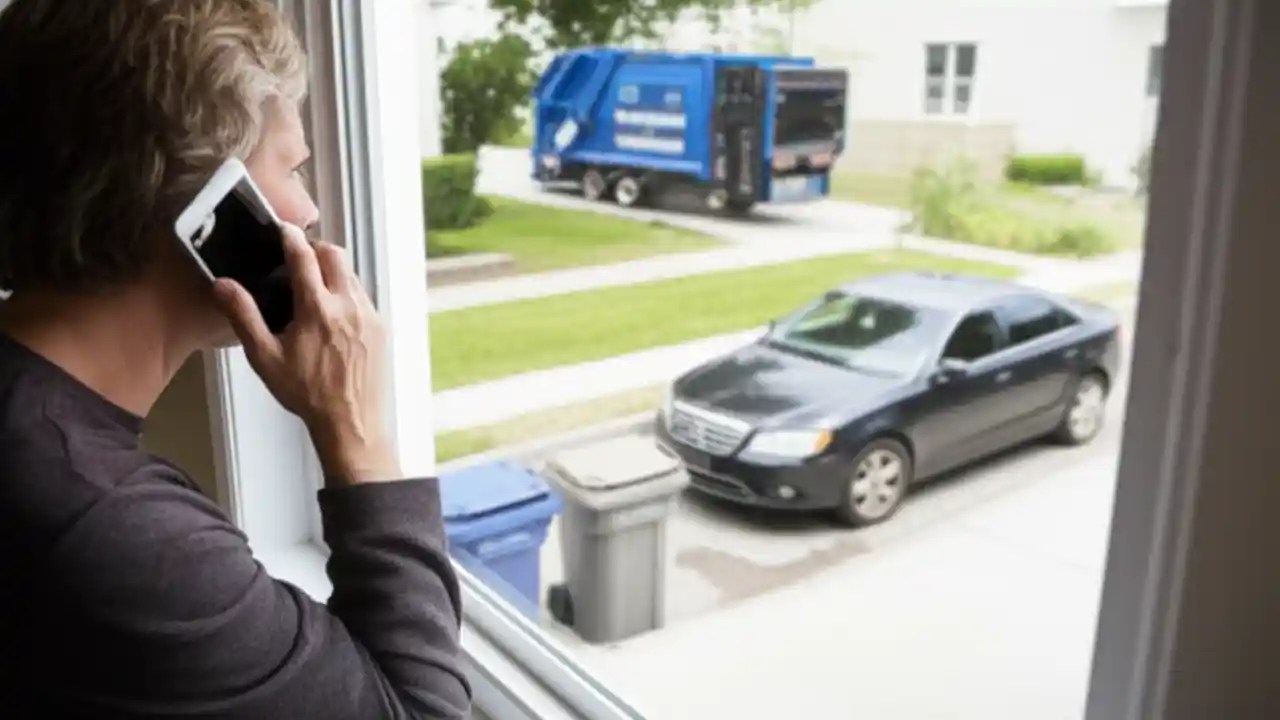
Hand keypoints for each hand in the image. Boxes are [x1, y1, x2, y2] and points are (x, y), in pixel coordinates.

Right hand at [213, 224, 400, 484]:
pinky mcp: (380, 328)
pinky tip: (333, 312)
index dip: (292, 237)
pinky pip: (363, 297)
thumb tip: (223, 285)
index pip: (304, 257)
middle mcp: (348, 305)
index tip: (284, 228)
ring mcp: (368, 315)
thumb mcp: (265, 357)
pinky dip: (347, 293)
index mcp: (317, 308)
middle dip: (316, 248)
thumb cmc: (307, 393)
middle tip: (299, 255)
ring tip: (314, 285)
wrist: (351, 422)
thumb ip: (244, 316)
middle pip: (335, 255)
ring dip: (333, 270)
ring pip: (352, 275)